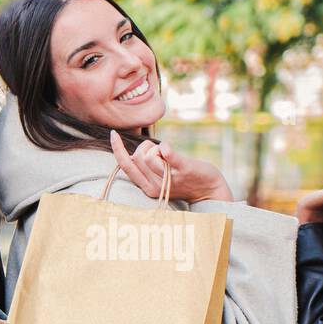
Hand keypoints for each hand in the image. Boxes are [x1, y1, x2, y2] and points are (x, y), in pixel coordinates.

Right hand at [109, 130, 233, 203]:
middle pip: (138, 157)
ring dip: (157, 147)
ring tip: (168, 154)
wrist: (209, 190)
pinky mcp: (183, 170)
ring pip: (149, 155)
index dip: (117, 149)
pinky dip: (165, 147)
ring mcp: (169, 179)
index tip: (113, 133)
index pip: (125, 166)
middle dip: (145, 147)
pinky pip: (168, 155)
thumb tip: (130, 153)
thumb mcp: (158, 179)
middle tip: (158, 151)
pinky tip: (167, 147)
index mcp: (146, 187)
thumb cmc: (181, 179)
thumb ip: (144, 169)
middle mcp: (155, 186)